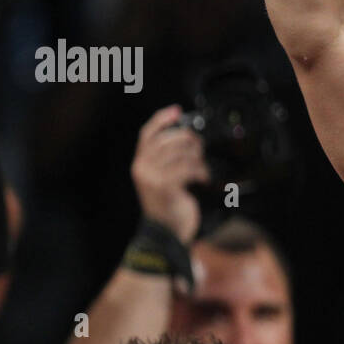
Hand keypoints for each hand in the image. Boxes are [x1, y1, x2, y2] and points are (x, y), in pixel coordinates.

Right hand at [131, 105, 207, 245]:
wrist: (165, 233)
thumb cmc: (169, 205)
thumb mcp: (163, 178)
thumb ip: (167, 159)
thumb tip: (187, 135)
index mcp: (140, 163)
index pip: (148, 133)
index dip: (162, 119)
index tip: (178, 111)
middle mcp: (142, 167)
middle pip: (169, 139)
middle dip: (190, 140)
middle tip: (200, 150)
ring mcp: (152, 177)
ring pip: (181, 153)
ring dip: (198, 159)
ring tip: (202, 170)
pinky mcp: (165, 186)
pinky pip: (188, 168)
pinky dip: (200, 171)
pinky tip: (203, 179)